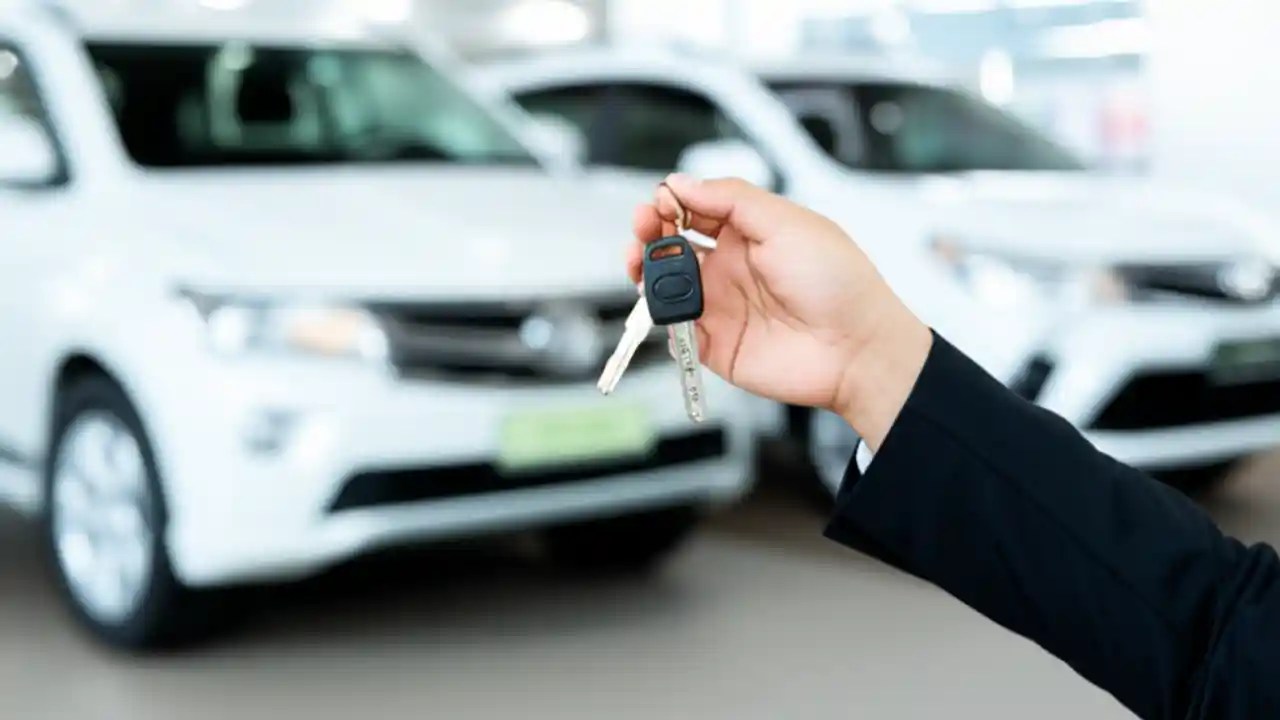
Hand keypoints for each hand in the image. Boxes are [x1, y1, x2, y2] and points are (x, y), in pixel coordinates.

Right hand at [629, 175, 931, 447]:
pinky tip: (664, 307)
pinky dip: (661, 319)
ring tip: (644, 265)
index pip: (696, 209)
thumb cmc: (838, 283)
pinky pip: (675, 330)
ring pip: (666, 286)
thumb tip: (683, 183)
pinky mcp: (715, 344)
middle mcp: (731, 267)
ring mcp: (721, 305)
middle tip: (645, 228)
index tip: (662, 201)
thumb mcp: (786, 222)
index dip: (673, 202)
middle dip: (650, 233)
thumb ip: (730, 199)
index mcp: (750, 233)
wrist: (856, 348)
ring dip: (647, 272)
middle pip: (672, 245)